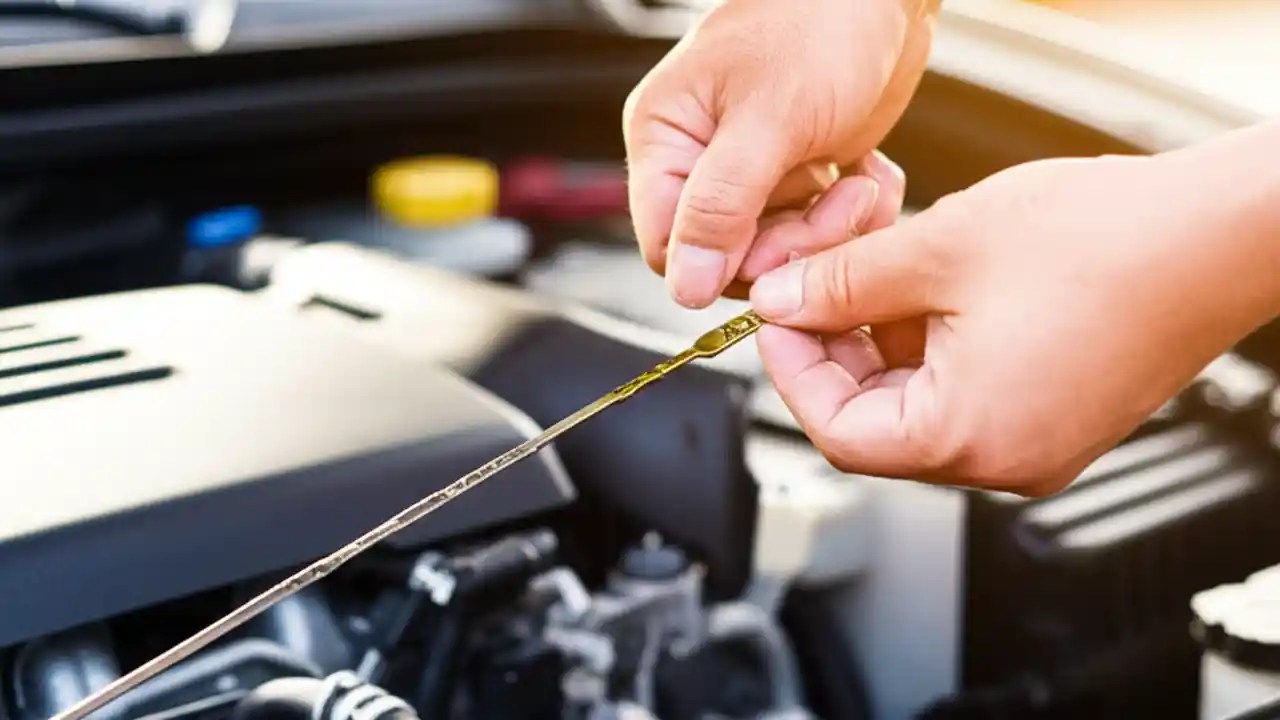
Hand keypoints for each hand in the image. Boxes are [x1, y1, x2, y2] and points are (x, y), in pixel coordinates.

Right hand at [624, 0, 937, 307]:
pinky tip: (870, 175)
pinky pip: (818, 228)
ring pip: (781, 248)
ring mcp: (753, 170)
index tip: (780, 252)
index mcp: (666, 138)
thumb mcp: (768, 120)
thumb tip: (685, 285)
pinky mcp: (800, 172)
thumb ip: (721, 207)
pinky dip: (853, 212)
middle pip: (729, 255)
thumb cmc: (818, 22)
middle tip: (838, 204)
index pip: (668, 245)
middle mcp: (700, 160)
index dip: (722, 264)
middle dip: (792, 243)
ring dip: (831, 229)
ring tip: (861, 184)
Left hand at [749, 148, 1279, 494]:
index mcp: (967, 440)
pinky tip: (935, 286)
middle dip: (838, 350)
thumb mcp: (938, 249)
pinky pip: (969, 393)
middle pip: (877, 423)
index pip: (837, 433)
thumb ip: (842, 285)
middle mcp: (1005, 462)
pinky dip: (935, 346)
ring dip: (885, 341)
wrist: (1219, 232)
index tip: (779, 315)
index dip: (792, 369)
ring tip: (883, 270)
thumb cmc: (1105, 243)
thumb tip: (781, 302)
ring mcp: (1038, 443)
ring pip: (921, 405)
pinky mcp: (1060, 415)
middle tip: (821, 284)